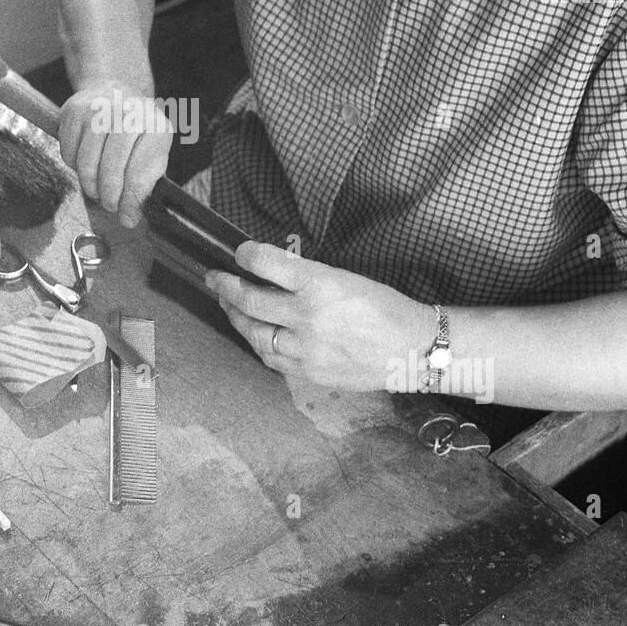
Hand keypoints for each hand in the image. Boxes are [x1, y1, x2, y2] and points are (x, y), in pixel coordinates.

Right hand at [58, 80, 173, 226]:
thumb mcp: (153, 152)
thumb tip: (128, 218)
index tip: (127, 218)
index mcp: (155, 127)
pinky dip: (75, 166)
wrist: (115, 91)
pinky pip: (68, 153)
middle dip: (109, 197)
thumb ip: (145, 184)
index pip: (139, 175)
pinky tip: (87, 162)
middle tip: (109, 205)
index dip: (131, 203)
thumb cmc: (136, 132)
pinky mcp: (74, 111)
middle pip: (110, 172)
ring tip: (97, 188)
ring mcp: (98, 109)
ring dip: (90, 186)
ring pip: (86, 165)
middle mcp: (128, 113)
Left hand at [205, 241, 425, 391]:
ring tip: (228, 304)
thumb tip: (269, 271)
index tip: (239, 252)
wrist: (412, 349)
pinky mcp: (307, 373)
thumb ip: (306, 276)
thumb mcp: (345, 278)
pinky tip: (253, 331)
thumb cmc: (384, 307)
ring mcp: (305, 349)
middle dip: (225, 286)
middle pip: (249, 300)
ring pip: (253, 332)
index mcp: (320, 285)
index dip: (246, 255)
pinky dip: (256, 341)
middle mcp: (307, 317)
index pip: (267, 263)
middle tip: (214, 277)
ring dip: (235, 316)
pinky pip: (269, 357)